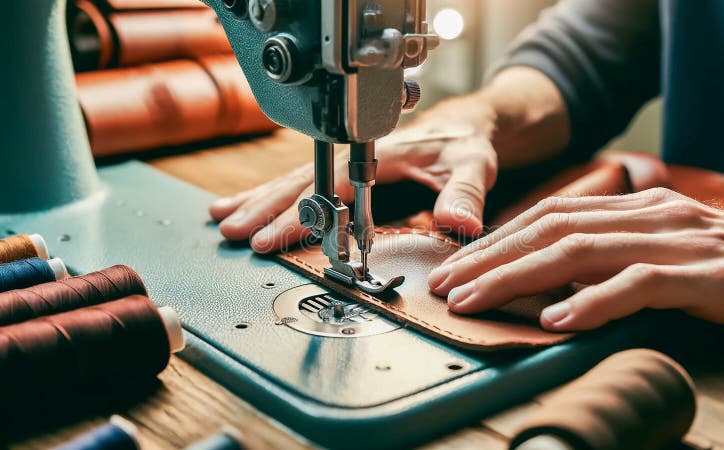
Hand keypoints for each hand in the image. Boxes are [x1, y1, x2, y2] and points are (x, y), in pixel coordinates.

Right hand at [208, 97, 497, 251]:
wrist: (464, 126)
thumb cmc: (466, 144)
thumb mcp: (473, 165)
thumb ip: (465, 193)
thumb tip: (458, 222)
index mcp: (378, 155)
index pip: (328, 188)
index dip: (297, 215)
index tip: (270, 236)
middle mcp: (354, 157)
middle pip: (298, 181)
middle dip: (262, 207)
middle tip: (232, 231)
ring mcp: (345, 162)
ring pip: (292, 180)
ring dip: (258, 200)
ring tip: (223, 218)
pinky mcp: (344, 170)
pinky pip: (300, 180)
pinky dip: (271, 193)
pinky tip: (248, 203)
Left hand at [428, 187, 723, 343]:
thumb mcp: (668, 256)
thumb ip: (613, 261)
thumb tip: (550, 286)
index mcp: (638, 208)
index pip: (550, 216)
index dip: (496, 240)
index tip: (456, 265)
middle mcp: (652, 214)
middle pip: (551, 229)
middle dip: (490, 257)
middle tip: (445, 283)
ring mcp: (680, 241)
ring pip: (581, 252)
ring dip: (518, 277)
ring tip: (475, 300)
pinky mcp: (709, 276)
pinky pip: (639, 284)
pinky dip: (593, 300)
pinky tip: (556, 319)